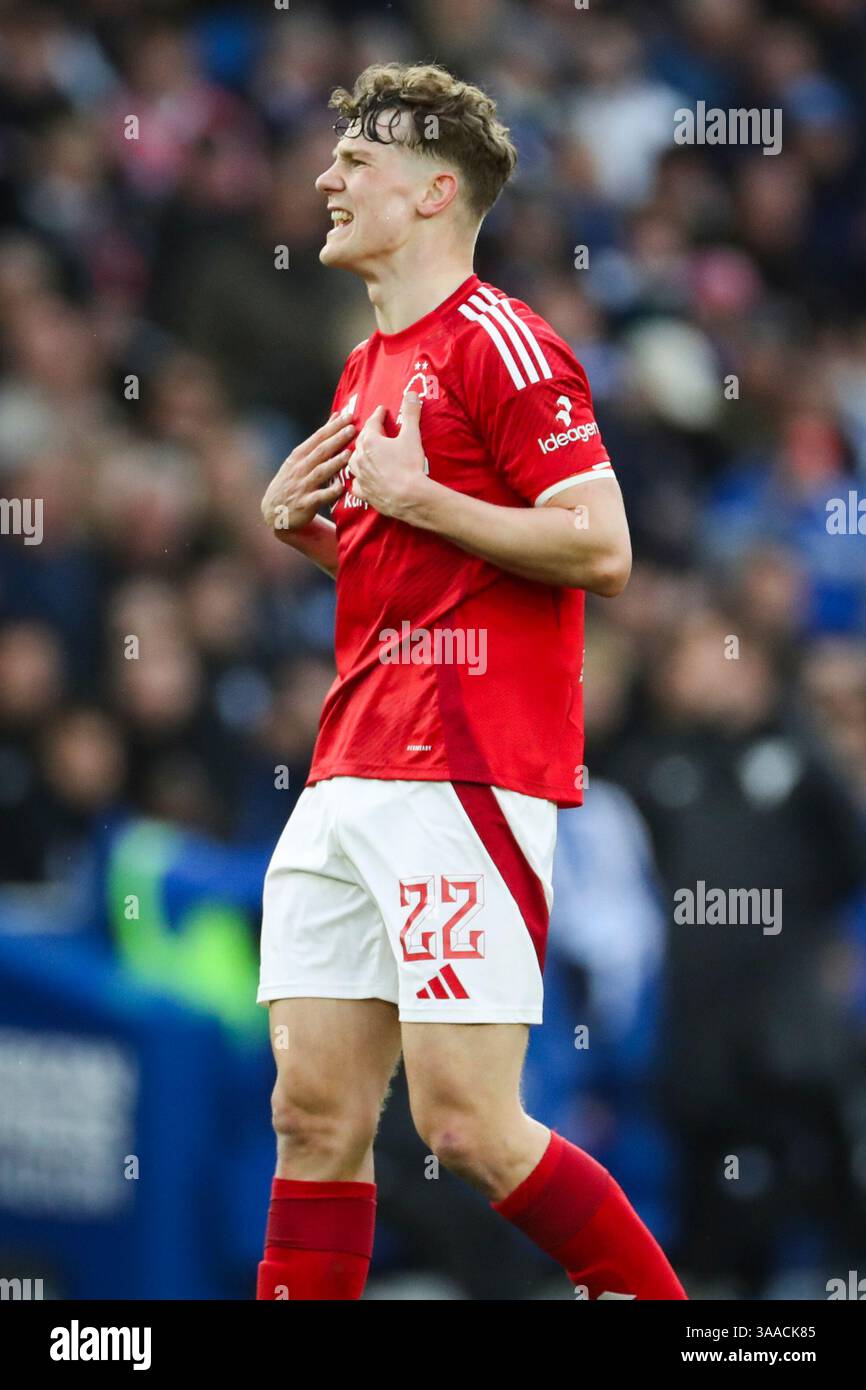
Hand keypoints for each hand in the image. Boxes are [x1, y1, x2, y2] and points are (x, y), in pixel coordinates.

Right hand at [261, 413, 355, 530]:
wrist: (274, 512)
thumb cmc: (292, 482)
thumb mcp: (298, 459)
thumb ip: (318, 440)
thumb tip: (336, 416)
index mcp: (298, 456)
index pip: (317, 438)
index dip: (332, 427)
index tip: (347, 416)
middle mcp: (299, 469)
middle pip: (320, 451)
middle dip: (336, 439)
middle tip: (352, 429)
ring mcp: (302, 486)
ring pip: (320, 472)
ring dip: (334, 463)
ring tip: (349, 454)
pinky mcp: (305, 504)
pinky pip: (320, 497)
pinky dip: (330, 492)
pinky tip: (342, 487)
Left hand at [350, 390, 427, 518]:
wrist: (408, 496)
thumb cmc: (409, 465)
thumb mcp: (412, 435)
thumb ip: (410, 413)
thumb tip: (412, 394)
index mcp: (370, 441)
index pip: (372, 422)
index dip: (378, 415)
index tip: (381, 410)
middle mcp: (360, 457)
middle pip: (361, 441)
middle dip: (367, 433)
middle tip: (373, 429)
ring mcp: (360, 476)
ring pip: (353, 462)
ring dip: (358, 455)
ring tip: (363, 453)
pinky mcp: (364, 492)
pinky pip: (356, 484)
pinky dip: (359, 480)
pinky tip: (361, 479)